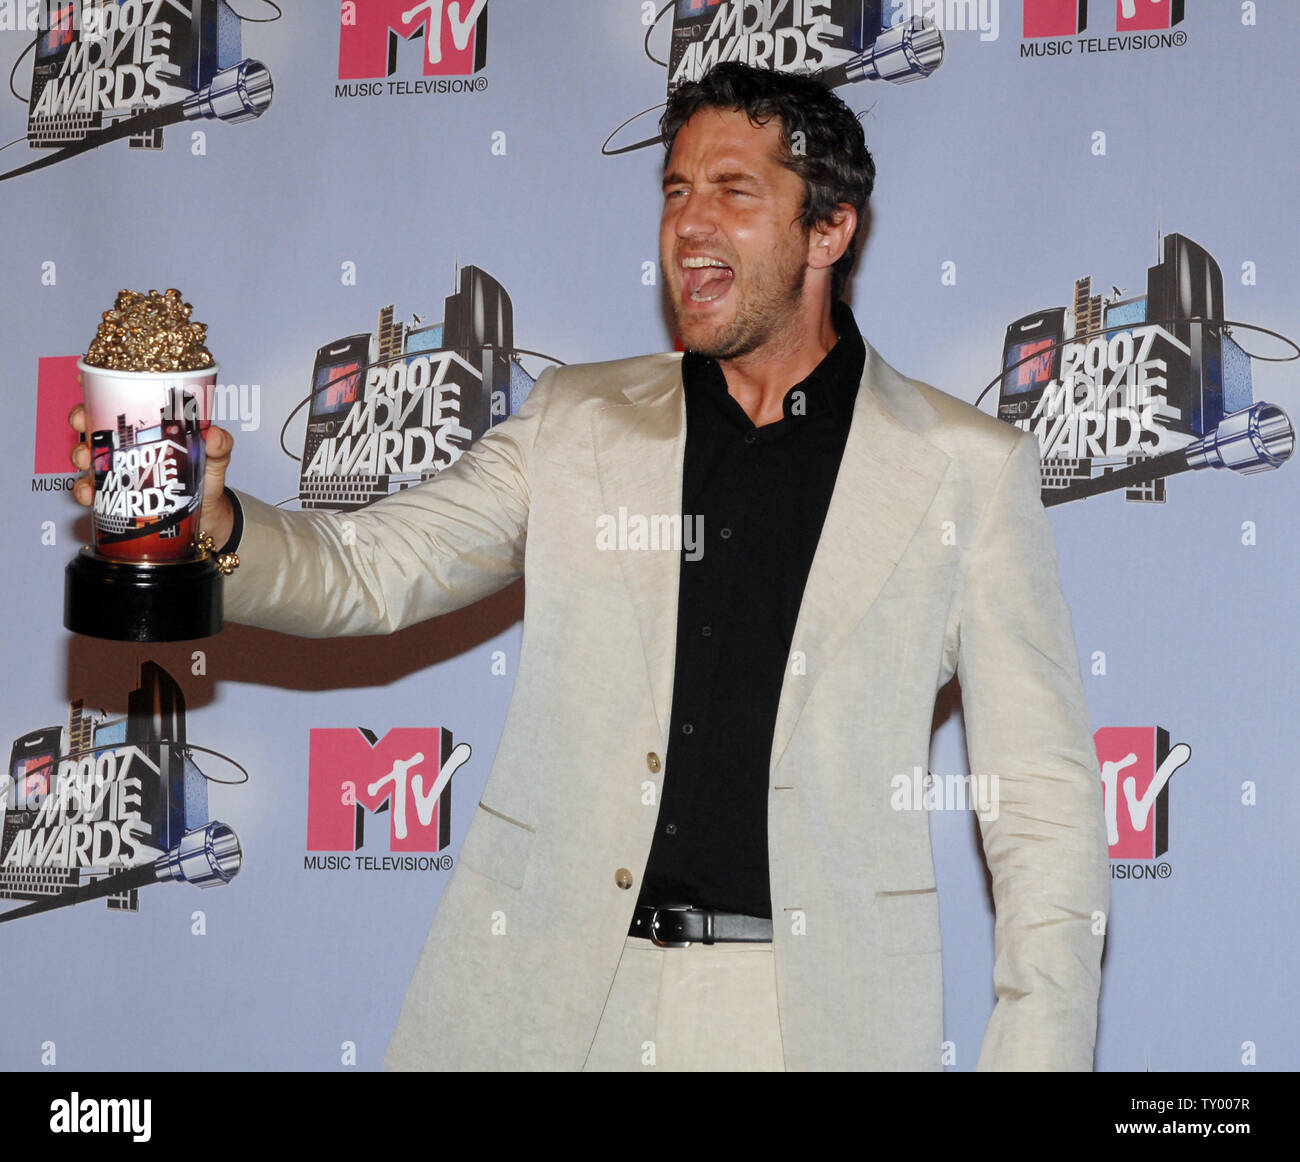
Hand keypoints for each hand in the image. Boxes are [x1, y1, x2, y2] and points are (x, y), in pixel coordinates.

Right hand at [68, 399, 236, 547]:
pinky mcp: (115, 495)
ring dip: (80, 454)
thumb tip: (214, 435)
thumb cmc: (207, 480)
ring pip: (88, 455)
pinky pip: (92, 490)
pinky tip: (88, 493)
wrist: (206, 517)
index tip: (84, 379)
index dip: (98, 387)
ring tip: (85, 460)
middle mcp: (129, 444)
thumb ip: (219, 447)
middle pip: (94, 423)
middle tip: (82, 422)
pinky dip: (85, 491)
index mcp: (150, 427)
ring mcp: (119, 469)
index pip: (122, 401)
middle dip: (81, 418)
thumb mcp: (215, 459)